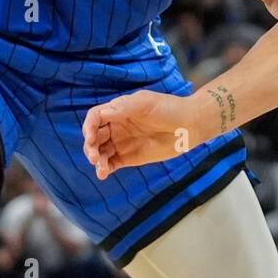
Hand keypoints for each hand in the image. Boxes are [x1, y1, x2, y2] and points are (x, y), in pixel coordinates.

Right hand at [82, 90, 197, 179]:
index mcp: (118, 110)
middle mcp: (117, 126)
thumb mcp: (146, 103)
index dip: (89, 127)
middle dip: (90, 146)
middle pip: (94, 136)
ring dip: (96, 159)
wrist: (189, 125)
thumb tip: (103, 114)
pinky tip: (103, 173)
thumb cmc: (169, 108)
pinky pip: (111, 163)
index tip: (90, 137)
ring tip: (101, 168)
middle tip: (94, 156)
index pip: (95, 118)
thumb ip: (124, 108)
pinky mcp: (129, 157)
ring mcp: (122, 142)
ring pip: (101, 152)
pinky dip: (104, 169)